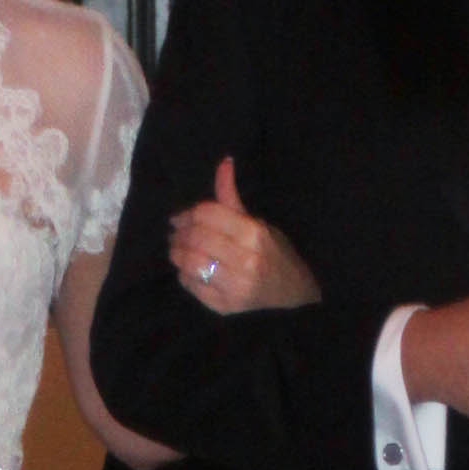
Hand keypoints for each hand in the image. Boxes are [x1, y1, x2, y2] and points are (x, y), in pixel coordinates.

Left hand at [168, 158, 320, 316]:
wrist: (293, 293)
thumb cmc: (274, 253)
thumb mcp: (257, 223)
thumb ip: (231, 198)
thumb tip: (223, 163)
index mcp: (254, 234)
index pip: (207, 215)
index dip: (188, 214)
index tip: (180, 217)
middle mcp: (244, 261)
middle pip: (196, 238)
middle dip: (179, 233)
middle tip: (176, 232)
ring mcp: (234, 286)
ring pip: (189, 262)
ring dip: (177, 253)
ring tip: (177, 249)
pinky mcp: (225, 306)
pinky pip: (191, 285)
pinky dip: (184, 274)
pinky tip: (189, 269)